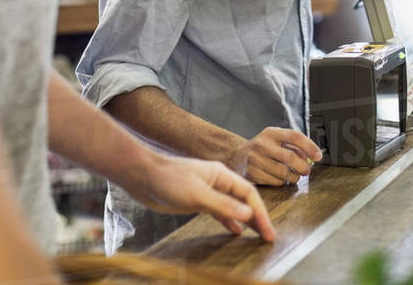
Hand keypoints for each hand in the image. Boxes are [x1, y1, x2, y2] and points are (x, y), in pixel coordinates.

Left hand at [130, 154, 275, 241]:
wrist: (143, 176)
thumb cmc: (169, 179)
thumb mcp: (198, 194)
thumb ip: (223, 205)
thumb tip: (248, 214)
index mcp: (222, 175)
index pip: (249, 194)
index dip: (260, 212)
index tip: (267, 230)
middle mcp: (218, 182)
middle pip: (244, 201)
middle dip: (257, 218)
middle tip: (268, 236)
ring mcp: (207, 192)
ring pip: (233, 207)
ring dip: (245, 220)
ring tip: (257, 235)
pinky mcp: (197, 201)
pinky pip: (219, 212)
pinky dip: (229, 221)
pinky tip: (235, 231)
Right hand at [227, 127, 322, 187]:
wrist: (234, 156)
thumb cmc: (261, 148)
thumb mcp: (274, 140)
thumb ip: (292, 145)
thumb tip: (310, 156)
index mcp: (271, 133)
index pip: (295, 136)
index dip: (310, 147)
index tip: (318, 156)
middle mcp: (262, 144)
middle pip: (290, 157)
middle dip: (303, 167)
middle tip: (306, 170)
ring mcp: (255, 160)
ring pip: (284, 173)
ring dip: (294, 177)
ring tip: (294, 176)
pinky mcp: (252, 174)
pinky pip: (275, 182)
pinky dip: (282, 182)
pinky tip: (280, 178)